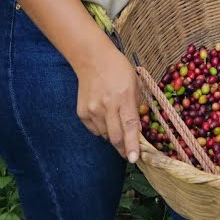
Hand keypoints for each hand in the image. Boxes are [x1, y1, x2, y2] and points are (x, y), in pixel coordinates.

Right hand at [74, 44, 141, 162]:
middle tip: (129, 154)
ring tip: (115, 122)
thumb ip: (137, 106)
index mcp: (124, 98)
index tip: (134, 159)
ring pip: (105, 135)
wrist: (93, 60)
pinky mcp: (82, 112)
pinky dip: (102, 129)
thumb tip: (138, 128)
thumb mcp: (136, 85)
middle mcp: (107, 106)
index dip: (132, 145)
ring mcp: (92, 110)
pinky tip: (105, 117)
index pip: (130, 127)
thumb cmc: (119, 71)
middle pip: (115, 136)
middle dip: (123, 148)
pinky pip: (94, 129)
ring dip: (113, 136)